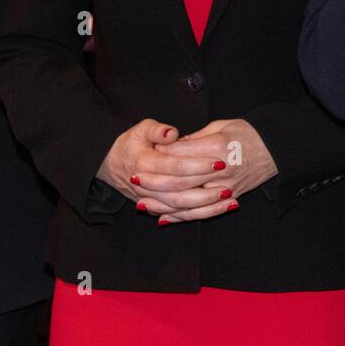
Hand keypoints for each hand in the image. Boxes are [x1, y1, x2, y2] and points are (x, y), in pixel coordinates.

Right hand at [97, 118, 227, 215]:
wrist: (112, 165)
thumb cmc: (132, 144)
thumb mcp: (140, 129)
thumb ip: (156, 129)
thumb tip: (172, 134)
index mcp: (144, 162)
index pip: (175, 166)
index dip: (197, 164)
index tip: (219, 160)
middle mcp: (147, 185)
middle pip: (180, 190)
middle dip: (206, 187)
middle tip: (231, 182)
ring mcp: (152, 199)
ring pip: (182, 207)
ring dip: (208, 205)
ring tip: (231, 198)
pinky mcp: (158, 208)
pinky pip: (180, 216)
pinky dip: (200, 214)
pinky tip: (220, 209)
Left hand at [151, 119, 277, 222]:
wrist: (276, 149)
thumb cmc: (248, 133)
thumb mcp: (222, 125)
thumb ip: (196, 137)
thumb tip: (172, 145)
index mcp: (218, 147)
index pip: (183, 154)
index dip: (162, 155)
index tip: (145, 154)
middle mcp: (221, 171)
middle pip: (182, 179)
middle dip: (156, 181)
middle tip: (134, 179)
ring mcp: (226, 188)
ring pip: (189, 201)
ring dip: (163, 204)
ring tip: (142, 204)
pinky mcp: (230, 199)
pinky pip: (202, 212)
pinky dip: (181, 217)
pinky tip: (164, 218)